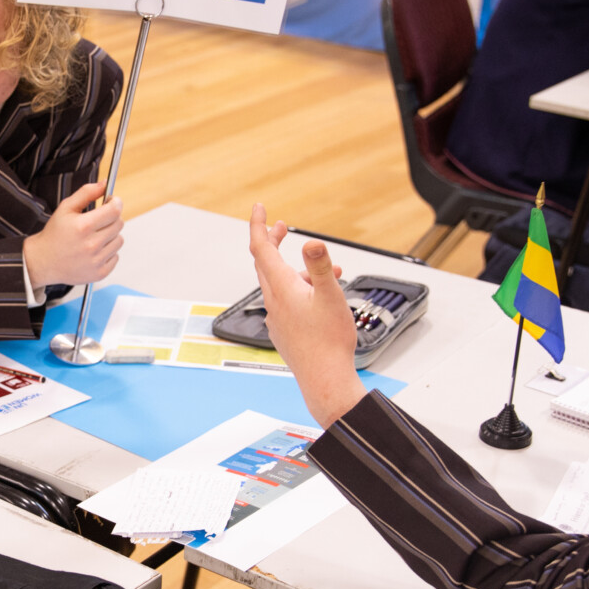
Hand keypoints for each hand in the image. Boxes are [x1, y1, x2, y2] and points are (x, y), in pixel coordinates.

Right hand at [22, 181, 122, 286]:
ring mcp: (96, 261)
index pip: (114, 210)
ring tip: (94, 237)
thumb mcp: (66, 208)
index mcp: (83, 226)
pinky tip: (93, 251)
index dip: (116, 203)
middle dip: (112, 218)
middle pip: (119, 224)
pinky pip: (115, 256)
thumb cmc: (55, 233)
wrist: (43, 261)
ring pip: (119, 240)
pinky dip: (108, 252)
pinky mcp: (99, 273)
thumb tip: (104, 184)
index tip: (113, 201)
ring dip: (111, 236)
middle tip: (99, 220)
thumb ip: (86, 193)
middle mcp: (91, 245)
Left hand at [248, 204, 363, 427]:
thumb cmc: (329, 341)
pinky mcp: (284, 332)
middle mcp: (274, 302)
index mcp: (282, 288)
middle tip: (282, 227)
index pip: (261, 248)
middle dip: (272, 241)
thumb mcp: (331, 296)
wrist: (324, 379)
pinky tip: (317, 299)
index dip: (258, 225)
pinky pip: (285, 303)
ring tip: (328, 272)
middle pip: (265, 263)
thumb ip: (320, 267)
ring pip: (279, 284)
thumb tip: (312, 242)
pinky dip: (298, 291)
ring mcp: (277, 318)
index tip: (259, 208)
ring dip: (297, 271)